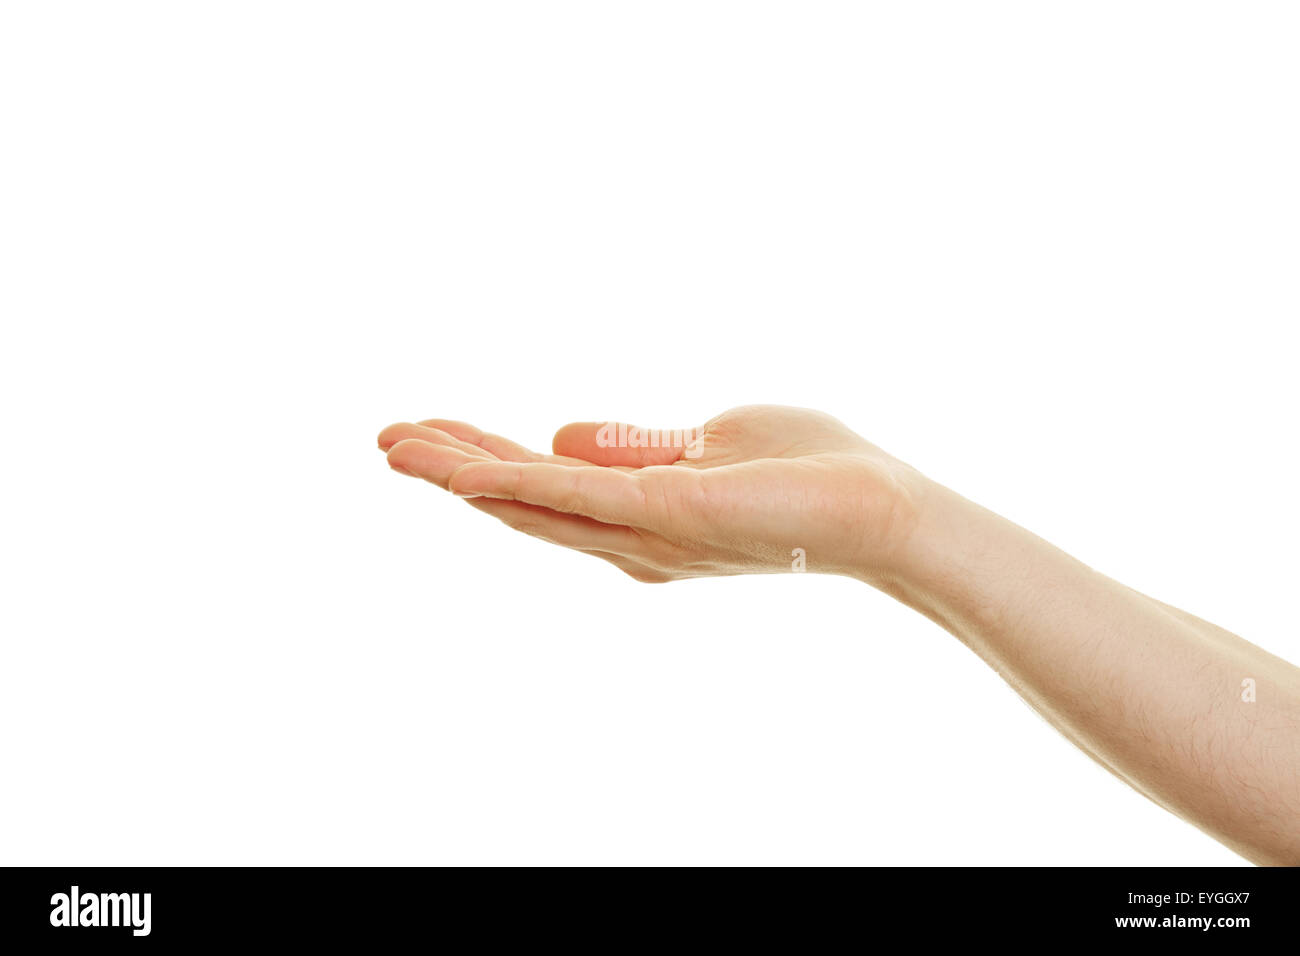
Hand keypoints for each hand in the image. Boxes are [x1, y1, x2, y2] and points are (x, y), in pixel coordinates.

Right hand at [377, 405, 923, 581]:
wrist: (881, 508)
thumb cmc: (811, 471)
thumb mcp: (706, 442)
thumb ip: (633, 445)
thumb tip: (561, 432)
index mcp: (637, 516)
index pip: (543, 485)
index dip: (482, 459)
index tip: (426, 431)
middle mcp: (627, 537)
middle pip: (521, 500)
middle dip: (451, 468)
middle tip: (384, 438)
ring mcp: (641, 529)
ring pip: (530, 500)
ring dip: (459, 472)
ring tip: (394, 444)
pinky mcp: (663, 511)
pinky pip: (570, 493)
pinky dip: (510, 479)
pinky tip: (459, 466)